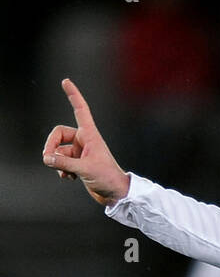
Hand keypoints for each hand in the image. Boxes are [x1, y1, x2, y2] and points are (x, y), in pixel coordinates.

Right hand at [42, 78, 130, 205]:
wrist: (116, 194)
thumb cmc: (107, 178)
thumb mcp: (85, 169)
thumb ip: (63, 163)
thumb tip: (46, 159)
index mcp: (89, 135)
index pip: (80, 109)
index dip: (73, 95)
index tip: (66, 81)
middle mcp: (84, 141)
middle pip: (58, 134)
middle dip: (51, 146)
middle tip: (47, 159)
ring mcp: (80, 152)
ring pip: (58, 152)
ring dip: (57, 163)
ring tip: (65, 174)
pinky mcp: (78, 164)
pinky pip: (61, 162)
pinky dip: (61, 170)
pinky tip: (69, 179)